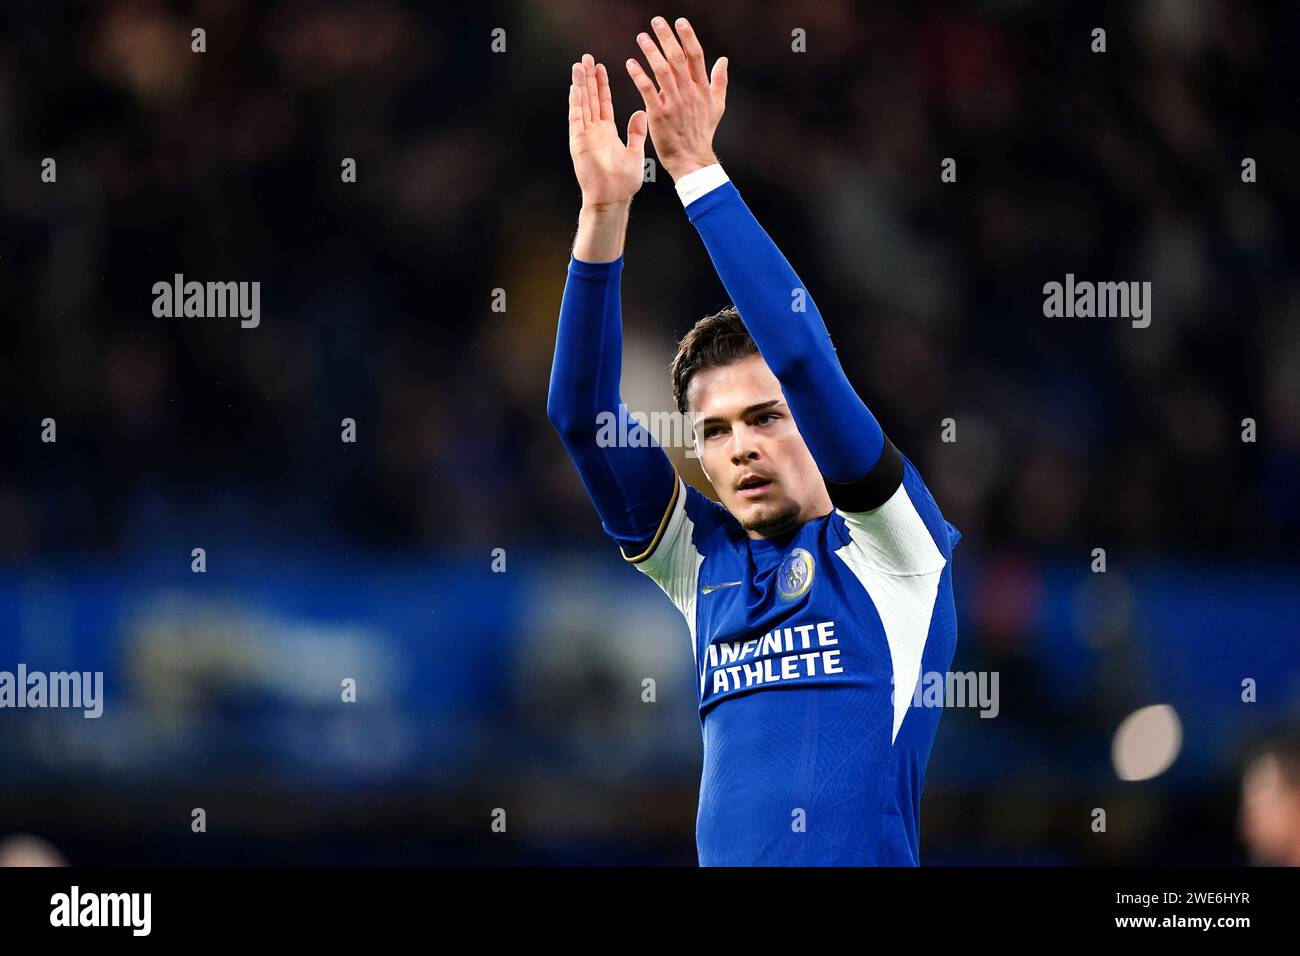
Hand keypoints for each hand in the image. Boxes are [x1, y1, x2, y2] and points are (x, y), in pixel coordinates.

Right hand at [569, 53, 648, 207]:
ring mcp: (584, 136)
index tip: (601, 67)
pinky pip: (577, 118)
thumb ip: (636, 132)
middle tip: (587, 58)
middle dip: (588, 78)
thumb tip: (641, 113)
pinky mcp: (578, 143)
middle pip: (590, 98)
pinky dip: (576, 103)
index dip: (601, 85)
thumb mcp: (635, 152)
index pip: (603, 103)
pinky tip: (575, 87)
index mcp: (607, 133)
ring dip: (580, 85)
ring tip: (579, 65)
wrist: (613, 199)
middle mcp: (594, 131)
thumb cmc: (623, 183)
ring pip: (582, 104)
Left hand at [625, 16, 726, 180]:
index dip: (688, 37)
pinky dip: (639, 75)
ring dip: (651, 52)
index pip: (696, 56)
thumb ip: (720, 81)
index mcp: (703, 89)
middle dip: (667, 37)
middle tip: (656, 21)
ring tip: (641, 37)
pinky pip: (647, 90)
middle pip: (678, 59)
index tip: (679, 21)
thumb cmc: (702, 133)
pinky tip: (630, 63)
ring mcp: (674, 103)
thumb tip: (724, 60)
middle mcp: (690, 93)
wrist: (692, 159)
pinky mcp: (659, 115)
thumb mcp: (717, 106)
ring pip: (662, 71)